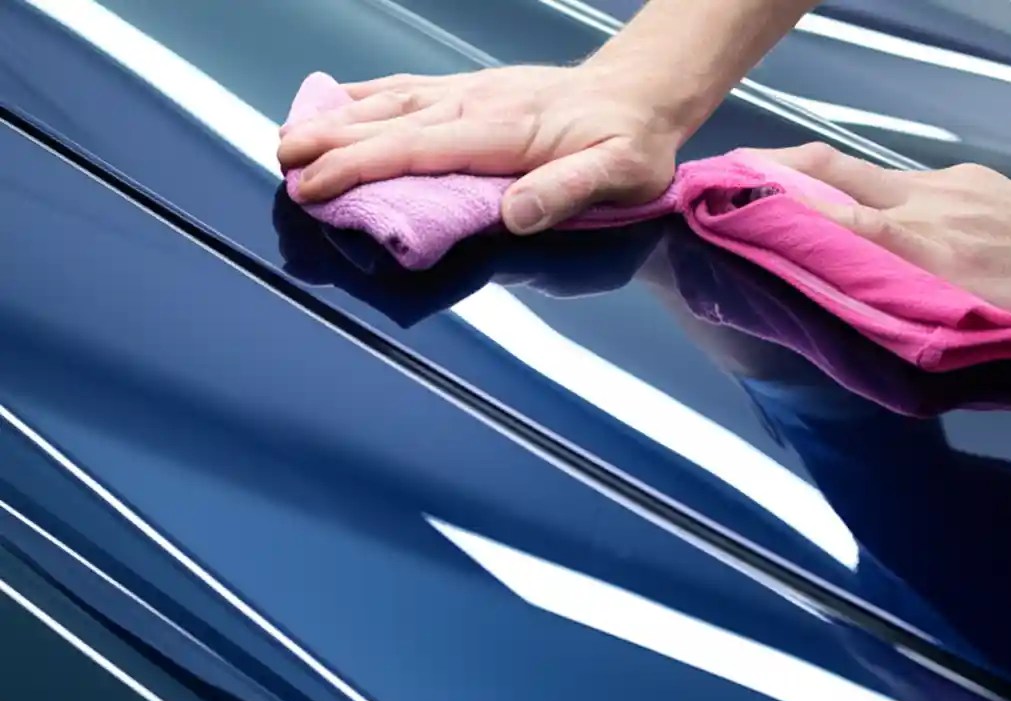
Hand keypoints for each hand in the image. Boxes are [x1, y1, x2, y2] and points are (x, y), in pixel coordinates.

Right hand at [278, 64, 684, 233]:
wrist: (641, 93)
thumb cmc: (630, 143)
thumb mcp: (618, 174)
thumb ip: (565, 192)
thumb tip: (514, 215)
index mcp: (504, 132)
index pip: (417, 148)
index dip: (360, 166)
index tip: (315, 185)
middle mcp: (477, 105)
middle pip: (390, 122)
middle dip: (330, 143)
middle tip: (281, 164)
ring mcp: (470, 93)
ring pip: (391, 102)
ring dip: (337, 118)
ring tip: (289, 136)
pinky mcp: (472, 90)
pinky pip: (409, 88)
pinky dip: (367, 95)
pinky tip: (338, 102)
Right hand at [751, 144, 1010, 327]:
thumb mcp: (956, 311)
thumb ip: (891, 291)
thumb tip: (840, 286)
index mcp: (912, 236)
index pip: (829, 208)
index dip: (778, 198)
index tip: (734, 188)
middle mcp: (921, 200)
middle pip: (840, 170)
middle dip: (788, 164)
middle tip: (747, 168)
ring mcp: (947, 185)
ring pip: (876, 179)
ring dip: (836, 183)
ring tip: (806, 199)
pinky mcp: (971, 181)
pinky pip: (913, 186)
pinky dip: (886, 196)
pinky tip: (896, 220)